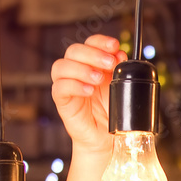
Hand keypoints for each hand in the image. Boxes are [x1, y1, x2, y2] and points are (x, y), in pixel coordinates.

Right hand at [50, 34, 127, 151]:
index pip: (89, 43)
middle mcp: (76, 71)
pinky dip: (75, 86)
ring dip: (82, 69)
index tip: (114, 46)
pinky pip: (60, 88)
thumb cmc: (111, 113)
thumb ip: (119, 71)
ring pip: (61, 66)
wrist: (107, 138)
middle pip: (73, 50)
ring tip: (98, 79)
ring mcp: (67, 85)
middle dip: (93, 54)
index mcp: (91, 64)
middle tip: (109, 64)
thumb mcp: (119, 88)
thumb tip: (121, 54)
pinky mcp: (62, 101)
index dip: (100, 41)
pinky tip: (88, 90)